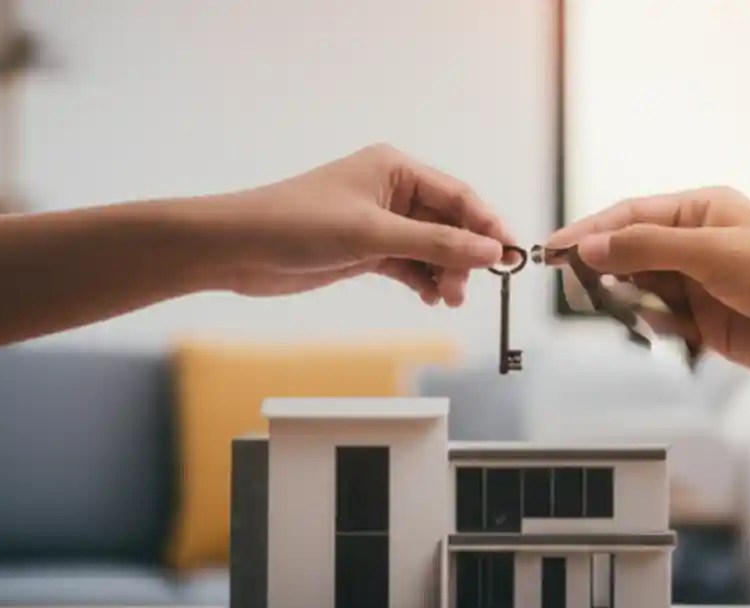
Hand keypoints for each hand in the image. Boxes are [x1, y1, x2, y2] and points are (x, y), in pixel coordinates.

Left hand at [175, 144, 514, 305]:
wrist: (240, 248)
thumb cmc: (296, 224)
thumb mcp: (372, 235)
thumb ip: (435, 244)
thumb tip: (489, 251)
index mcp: (395, 168)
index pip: (458, 195)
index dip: (487, 226)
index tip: (510, 255)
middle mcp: (390, 191)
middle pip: (448, 224)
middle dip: (462, 256)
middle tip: (466, 289)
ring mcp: (378, 222)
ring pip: (430, 248)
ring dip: (444, 272)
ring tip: (448, 298)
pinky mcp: (364, 249)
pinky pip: (408, 264)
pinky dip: (422, 280)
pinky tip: (430, 296)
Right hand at [547, 187, 749, 376]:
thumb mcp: (712, 252)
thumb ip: (647, 249)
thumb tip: (592, 247)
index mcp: (700, 212)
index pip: (629, 217)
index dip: (588, 232)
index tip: (553, 249)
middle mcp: (697, 247)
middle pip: (629, 254)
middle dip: (600, 269)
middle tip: (569, 285)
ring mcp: (702, 287)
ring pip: (642, 292)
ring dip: (623, 301)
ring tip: (607, 310)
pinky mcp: (709, 326)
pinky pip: (663, 324)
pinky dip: (650, 328)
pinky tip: (653, 330)